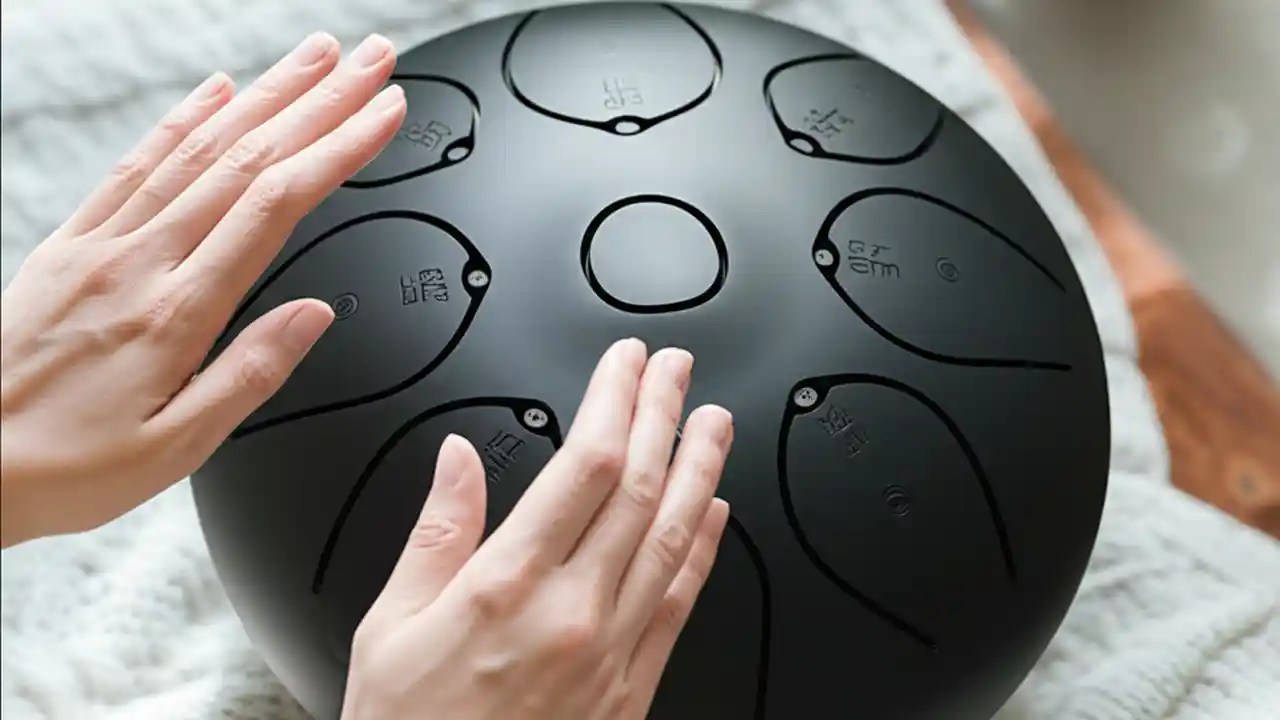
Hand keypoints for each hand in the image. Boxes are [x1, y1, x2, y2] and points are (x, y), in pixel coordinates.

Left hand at [0, 33, 406, 546]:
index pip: (277, 204)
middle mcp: (141, 260)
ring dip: (264, 94)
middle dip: (319, 102)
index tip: (384, 112)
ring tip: (314, 59)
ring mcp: (103, 243)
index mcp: (177, 310)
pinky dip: (183, 119)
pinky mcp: (71, 243)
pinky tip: (216, 90)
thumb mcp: (178, 447)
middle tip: (370, 61)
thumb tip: (314, 314)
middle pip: (248, 158)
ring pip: (198, 148)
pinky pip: (136, 163)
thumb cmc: (66, 466)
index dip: (338, 148)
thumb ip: (252, 372)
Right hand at [342, 339, 734, 719]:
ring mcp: (611, 652)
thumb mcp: (388, 628)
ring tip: (714, 422)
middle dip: (663, 415)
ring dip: (699, 470)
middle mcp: (571, 613)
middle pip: (637, 488)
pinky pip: (679, 604)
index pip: (583, 465)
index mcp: (506, 587)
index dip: (615, 401)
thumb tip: (455, 459)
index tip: (625, 364)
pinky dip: (704, 551)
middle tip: (677, 368)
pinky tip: (716, 514)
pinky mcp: (632, 688)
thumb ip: (436, 533)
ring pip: (672, 538)